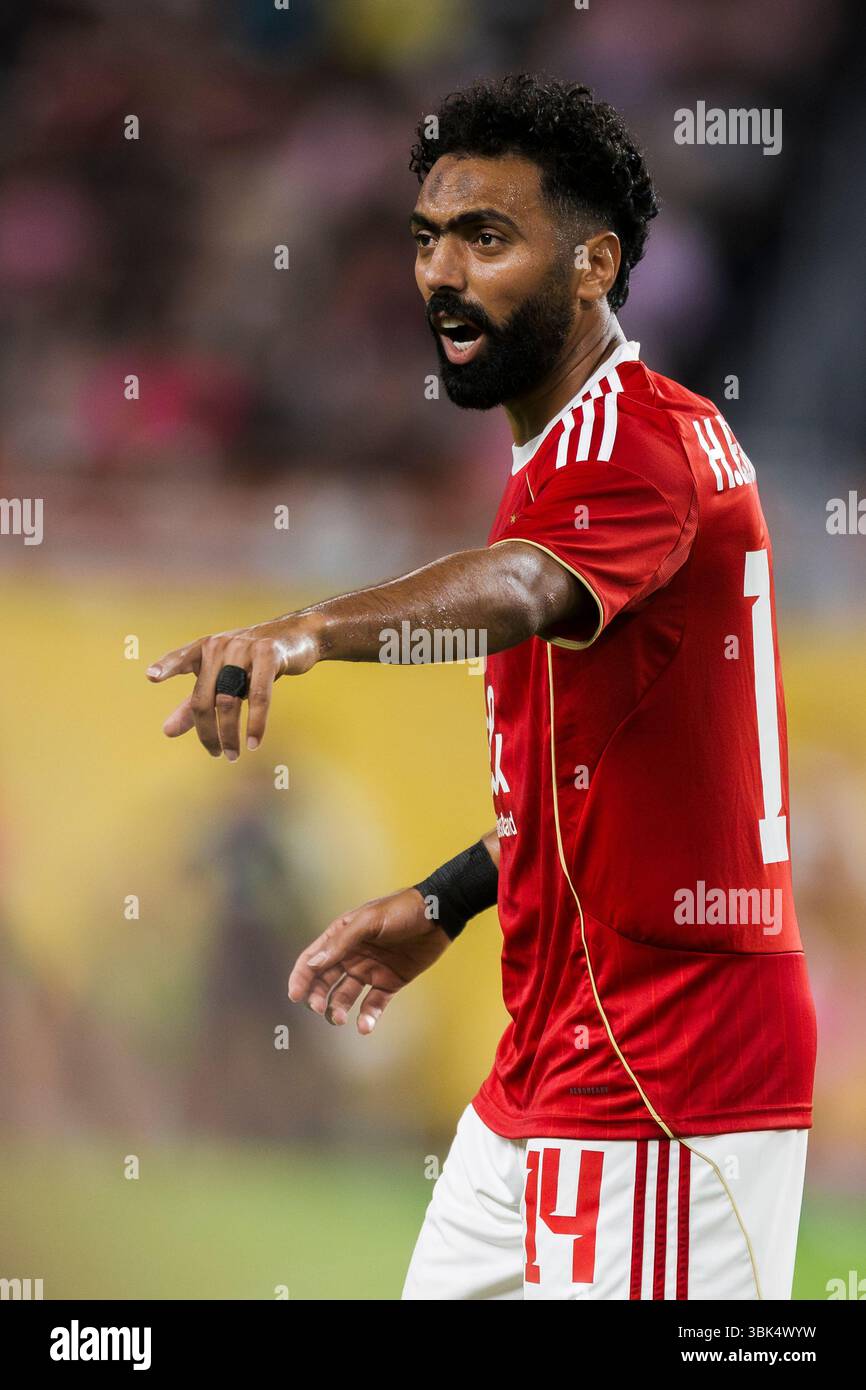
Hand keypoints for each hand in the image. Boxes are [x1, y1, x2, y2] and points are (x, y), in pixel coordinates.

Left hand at [146, 616, 319, 757]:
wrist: (295, 637)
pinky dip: (256, 723)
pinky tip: (254, 742)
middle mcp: (220, 646)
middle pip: (204, 698)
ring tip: (232, 755)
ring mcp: (243, 648)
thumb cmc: (253, 663)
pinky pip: (258, 695)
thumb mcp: (223, 680)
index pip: (181, 658)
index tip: (151, 676)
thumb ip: (194, 705)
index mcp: (205, 649)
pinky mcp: (268, 654)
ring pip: (229, 700)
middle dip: (208, 732)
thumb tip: (166, 732)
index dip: (167, 666)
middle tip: (217, 754)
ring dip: (229, 733)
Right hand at [288, 887, 450, 1033]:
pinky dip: (367, 1016)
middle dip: (318, 997)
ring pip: (345, 996)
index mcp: (342, 936)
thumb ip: (342, 942)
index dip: (301, 977)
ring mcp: (369, 970)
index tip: (295, 995)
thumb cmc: (401, 910)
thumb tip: (314, 963)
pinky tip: (365, 1026)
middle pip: (325, 981)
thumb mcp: (369, 921)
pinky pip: (373, 1004)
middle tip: (319, 1009)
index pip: (313, 959)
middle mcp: (351, 955)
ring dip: (338, 1009)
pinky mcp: (389, 982)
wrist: (438, 914)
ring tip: (340, 1018)